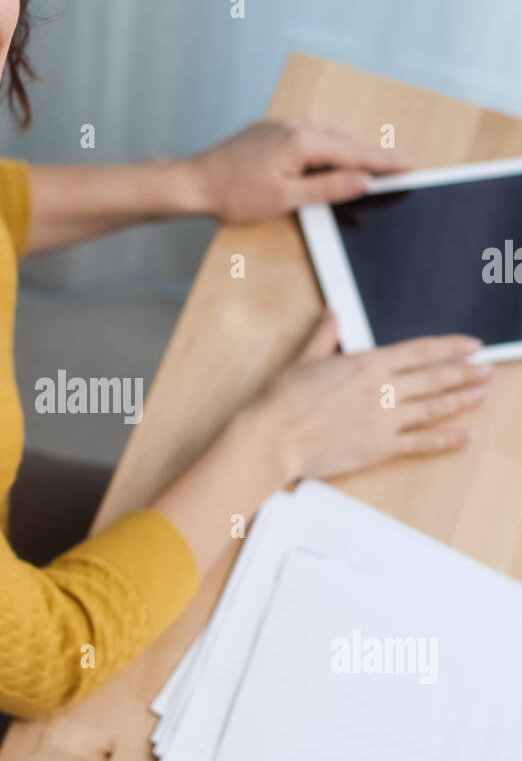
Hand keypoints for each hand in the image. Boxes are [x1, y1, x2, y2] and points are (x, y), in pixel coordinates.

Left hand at [179, 119, 414, 225]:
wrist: (193, 182)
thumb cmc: (233, 195)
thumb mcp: (285, 199)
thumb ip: (327, 189)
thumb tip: (362, 181)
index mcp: (303, 142)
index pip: (356, 153)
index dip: (385, 161)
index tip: (410, 165)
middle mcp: (295, 127)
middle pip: (346, 140)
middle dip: (372, 154)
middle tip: (399, 166)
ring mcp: (281, 125)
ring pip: (328, 135)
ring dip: (350, 148)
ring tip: (371, 163)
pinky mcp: (269, 130)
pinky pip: (309, 133)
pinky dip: (328, 144)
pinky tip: (329, 155)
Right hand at [248, 309, 491, 480]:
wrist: (274, 436)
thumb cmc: (284, 400)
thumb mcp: (305, 359)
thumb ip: (325, 336)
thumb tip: (331, 314)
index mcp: (367, 364)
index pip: (420, 352)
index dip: (449, 347)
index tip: (470, 345)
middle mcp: (382, 389)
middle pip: (434, 378)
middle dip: (464, 372)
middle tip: (487, 369)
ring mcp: (384, 419)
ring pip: (433, 407)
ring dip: (461, 399)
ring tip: (481, 394)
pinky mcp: (380, 447)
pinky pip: (421, 443)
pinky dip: (446, 440)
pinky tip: (465, 437)